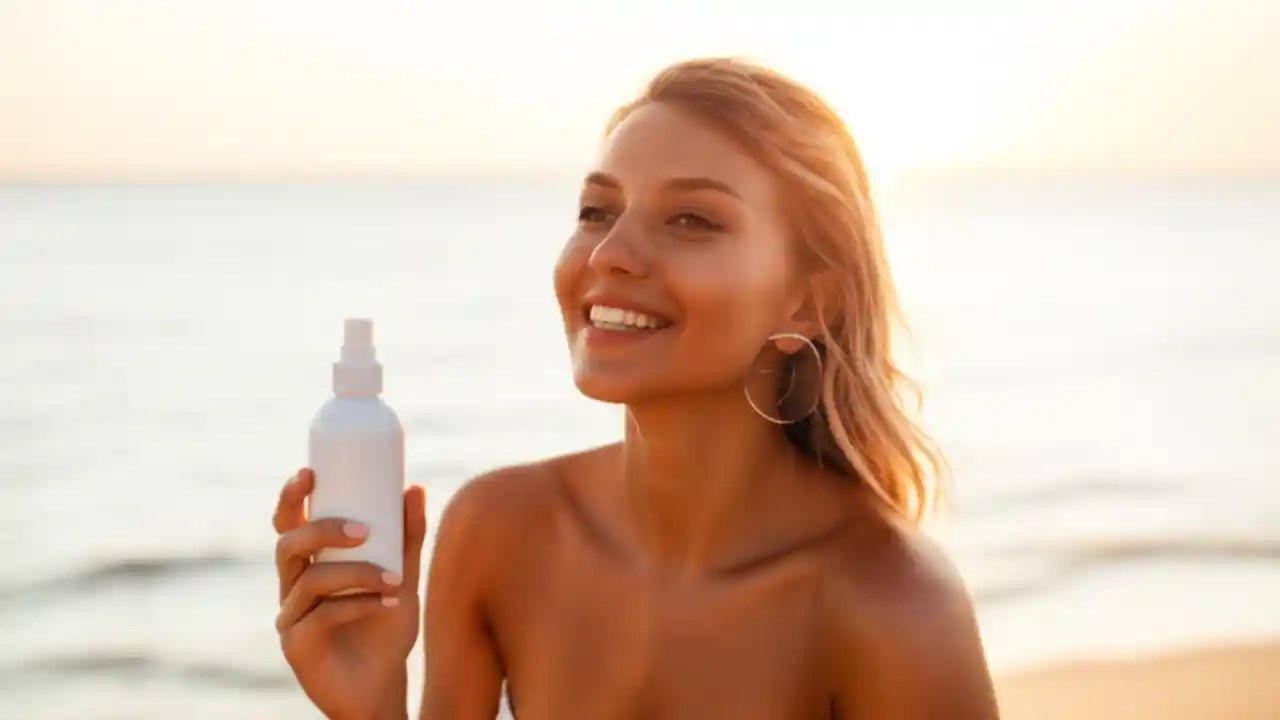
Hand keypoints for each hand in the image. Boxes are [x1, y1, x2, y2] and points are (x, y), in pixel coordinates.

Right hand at [274, 468, 425, 719]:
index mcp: (310, 564)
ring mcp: (290, 617)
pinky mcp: (296, 646)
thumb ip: (406, 537)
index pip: (288, 524)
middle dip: (323, 530)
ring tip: (394, 578)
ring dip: (355, 573)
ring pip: (310, 580)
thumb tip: (413, 487)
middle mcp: (293, 587)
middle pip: (288, 545)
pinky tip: (389, 605)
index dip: (290, 498)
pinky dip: (359, 605)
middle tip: (363, 530)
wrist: (384, 686)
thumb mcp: (402, 577)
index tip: (309, 473)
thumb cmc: (386, 628)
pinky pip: (322, 616)